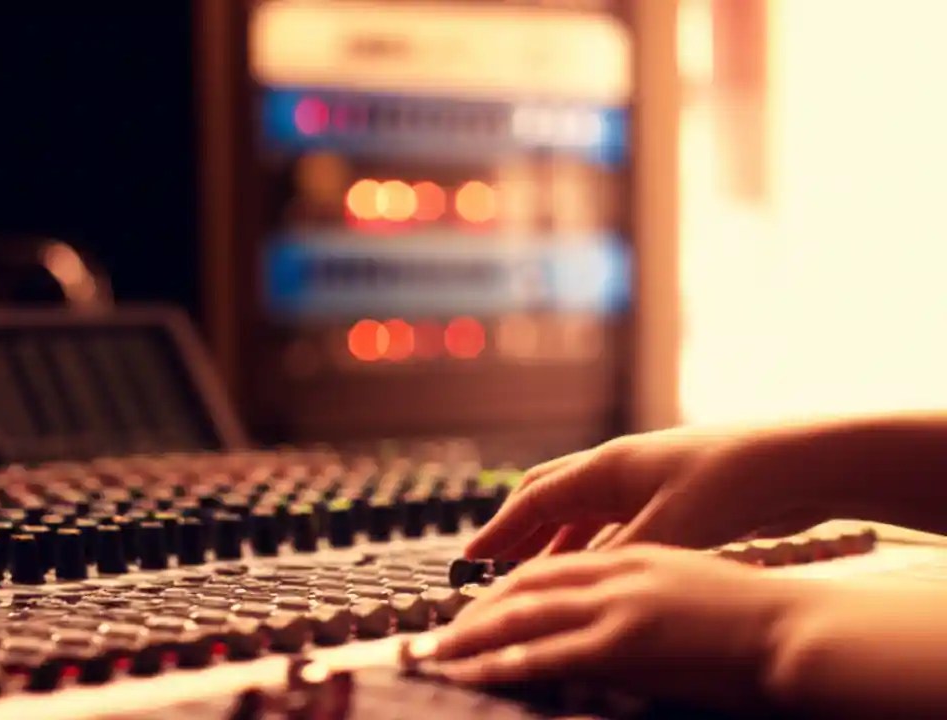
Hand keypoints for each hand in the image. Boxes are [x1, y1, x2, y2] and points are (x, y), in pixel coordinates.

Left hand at [414, 546, 809, 714]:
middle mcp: (618, 572)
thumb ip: (649, 600)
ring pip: (525, 615)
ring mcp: (619, 605)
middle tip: (439, 636)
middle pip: (526, 586)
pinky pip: (549, 653)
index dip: (507, 589)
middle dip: (477, 612)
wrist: (798, 630)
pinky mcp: (626, 641)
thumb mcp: (692, 593)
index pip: (552, 569)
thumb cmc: (759, 622)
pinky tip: (475, 672)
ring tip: (438, 655)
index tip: (477, 610)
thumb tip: (625, 623)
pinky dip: (505, 662)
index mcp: (634, 557)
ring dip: (474, 636)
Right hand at [465, 425, 838, 561]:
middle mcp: (619, 469)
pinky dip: (591, 548)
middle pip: (550, 497)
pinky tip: (592, 572)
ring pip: (581, 514)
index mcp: (608, 465)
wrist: (798, 464)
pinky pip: (612, 525)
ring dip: (554, 543)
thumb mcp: (670, 527)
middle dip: (518, 530)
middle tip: (492, 563)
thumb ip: (617, 558)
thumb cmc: (734, 484)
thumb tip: (575, 587)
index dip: (500, 529)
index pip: (535, 497)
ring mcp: (643, 482)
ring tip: (533, 576)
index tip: (471, 556)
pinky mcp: (670, 499)